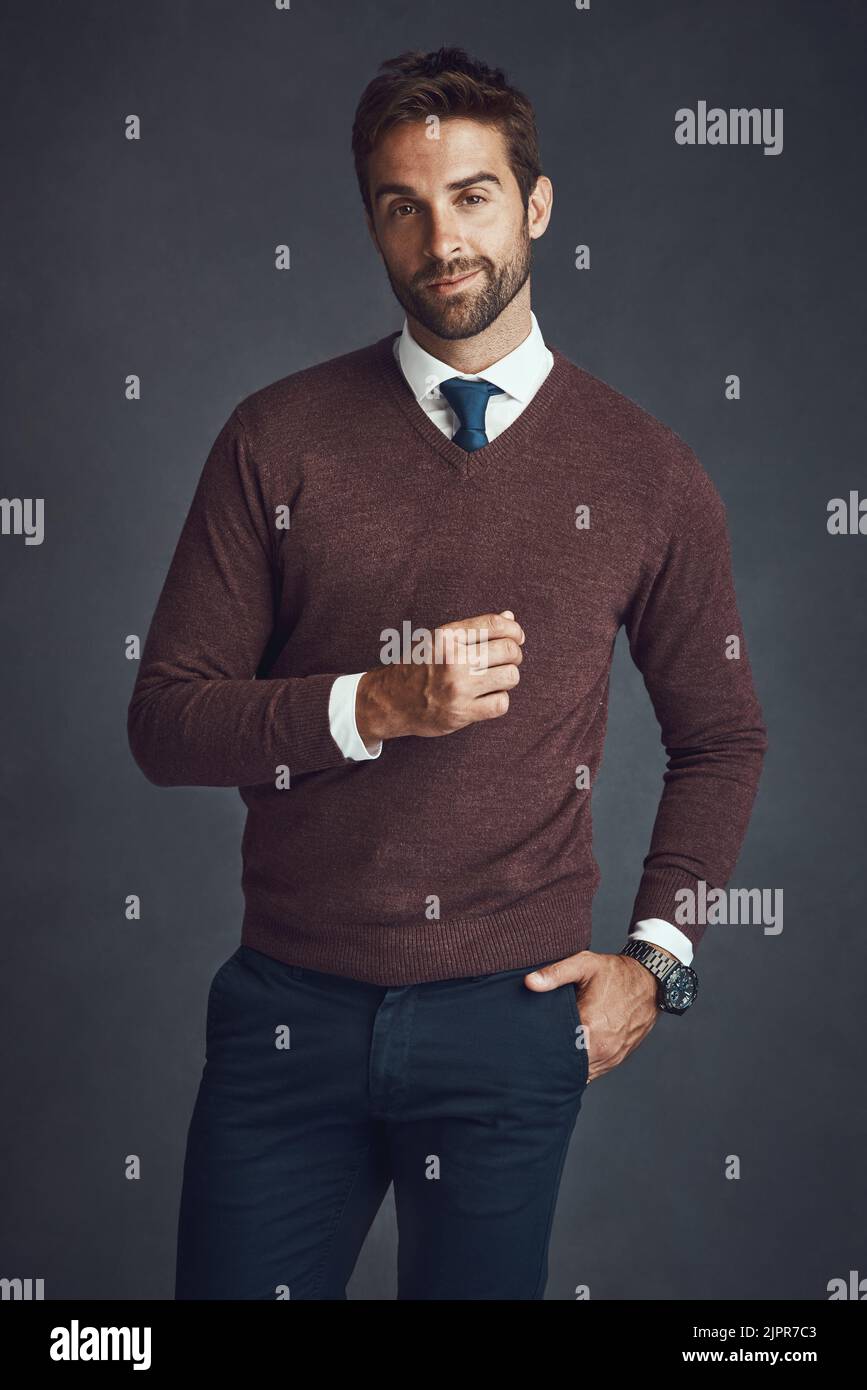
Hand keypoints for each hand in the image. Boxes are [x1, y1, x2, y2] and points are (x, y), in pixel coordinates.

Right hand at [356, 610, 524, 744]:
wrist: (389, 701)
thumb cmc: (417, 667)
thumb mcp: (438, 640)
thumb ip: (474, 629)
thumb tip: (510, 616)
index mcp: (446, 636)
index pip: (496, 625)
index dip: (515, 630)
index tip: (517, 637)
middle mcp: (453, 660)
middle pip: (508, 650)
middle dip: (514, 654)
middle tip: (507, 660)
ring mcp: (458, 688)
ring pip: (510, 676)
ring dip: (508, 677)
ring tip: (495, 679)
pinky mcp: (462, 713)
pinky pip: (501, 703)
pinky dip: (499, 700)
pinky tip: (487, 697)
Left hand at [523, 948, 666, 1084]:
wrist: (650, 982)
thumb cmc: (616, 973)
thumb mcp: (585, 964)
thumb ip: (555, 973)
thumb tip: (529, 983)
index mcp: (590, 1026)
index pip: (556, 1049)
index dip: (540, 1047)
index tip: (529, 1041)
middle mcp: (602, 1047)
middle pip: (567, 1065)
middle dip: (551, 1059)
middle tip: (534, 1050)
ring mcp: (612, 1056)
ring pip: (580, 1074)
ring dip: (566, 1066)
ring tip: (550, 1053)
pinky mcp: (617, 1059)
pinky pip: (593, 1072)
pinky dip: (581, 1068)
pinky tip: (568, 1057)